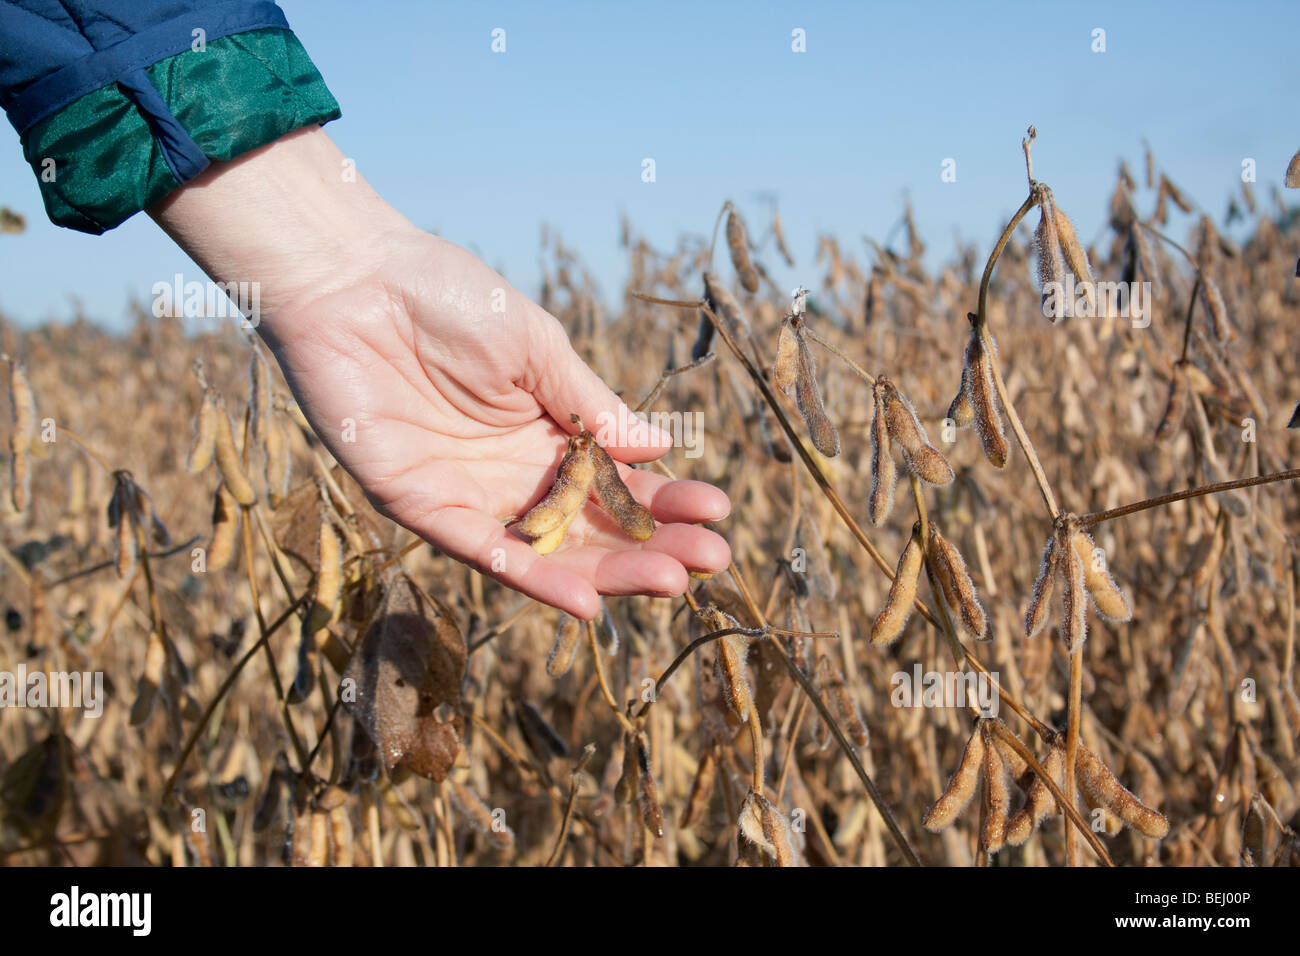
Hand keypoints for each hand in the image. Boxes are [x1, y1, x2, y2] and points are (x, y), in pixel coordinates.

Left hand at [151, 128, 729, 618]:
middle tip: (710, 561)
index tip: (717, 511)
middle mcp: (512, 472)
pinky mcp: (418, 504)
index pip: (616, 480)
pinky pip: (482, 551)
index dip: (666, 499)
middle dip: (652, 545)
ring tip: (669, 582)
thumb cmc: (446, 296)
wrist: (352, 278)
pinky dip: (532, 578)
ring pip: (546, 550)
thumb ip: (591, 406)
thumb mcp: (537, 348)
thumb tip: (660, 448)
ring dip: (607, 572)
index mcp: (546, 430)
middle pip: (590, 526)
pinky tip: (586, 601)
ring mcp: (467, 492)